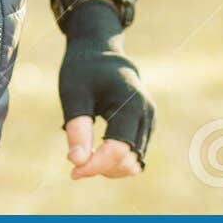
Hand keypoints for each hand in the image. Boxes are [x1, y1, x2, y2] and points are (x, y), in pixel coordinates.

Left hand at [58, 0, 153, 179]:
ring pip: (134, 162)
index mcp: (131, 105)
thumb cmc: (84, 71)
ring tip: (84, 152)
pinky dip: (115, 160)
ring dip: (109, 166)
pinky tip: (95, 150)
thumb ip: (77, 129)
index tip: (72, 171)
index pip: (117, 150)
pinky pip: (134, 154)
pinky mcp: (145, 126)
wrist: (99, 51)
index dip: (95, 165)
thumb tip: (77, 162)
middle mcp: (146, 115)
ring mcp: (149, 121)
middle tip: (74, 158)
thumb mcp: (74, 96)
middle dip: (101, 167)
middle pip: (128, 160)